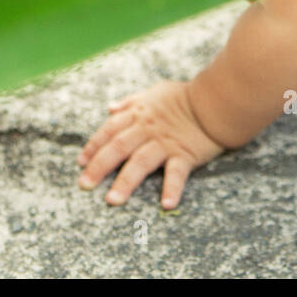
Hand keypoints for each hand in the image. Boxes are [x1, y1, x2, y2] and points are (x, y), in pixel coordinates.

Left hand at [77, 80, 226, 209]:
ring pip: (140, 162)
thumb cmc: (186, 96)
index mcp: (139, 114)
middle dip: (98, 166)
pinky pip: (177, 173)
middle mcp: (148, 128)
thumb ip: (131, 101)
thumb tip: (110, 108)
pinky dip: (172, 188)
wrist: (216, 100)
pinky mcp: (185, 154)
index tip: (81, 162)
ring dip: (125, 182)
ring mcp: (166, 142)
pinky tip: (166, 204)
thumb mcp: (154, 92)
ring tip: (113, 200)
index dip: (94, 146)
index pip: (110, 130)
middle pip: (118, 147)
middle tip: (85, 185)